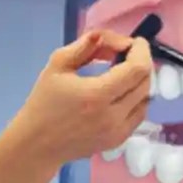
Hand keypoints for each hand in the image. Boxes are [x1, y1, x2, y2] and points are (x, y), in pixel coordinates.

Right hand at [9, 29, 153, 167]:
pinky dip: (136, 99)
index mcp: (97, 94)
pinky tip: (121, 92)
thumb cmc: (43, 103)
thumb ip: (84, 46)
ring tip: (122, 72)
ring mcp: (118, 131)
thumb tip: (107, 37)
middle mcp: (113, 115)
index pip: (137, 68)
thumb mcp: (57, 65)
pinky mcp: (118, 140)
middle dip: (141, 62)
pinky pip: (139, 114)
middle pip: (145, 81)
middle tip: (125, 54)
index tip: (135, 42)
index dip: (142, 51)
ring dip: (140, 81)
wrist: (37, 145)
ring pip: (146, 98)